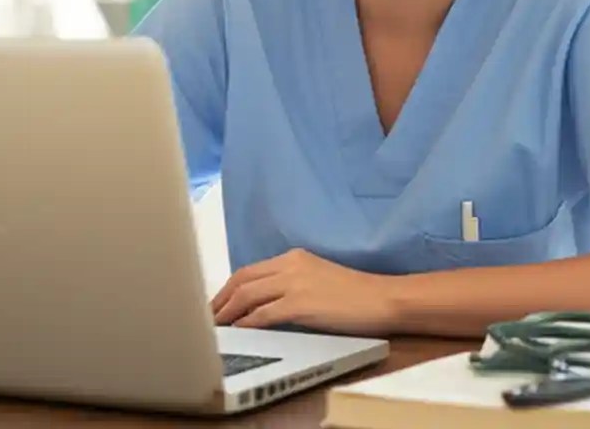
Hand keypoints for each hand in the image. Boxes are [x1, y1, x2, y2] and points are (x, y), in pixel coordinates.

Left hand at [210, 248, 397, 335]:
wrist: (382, 299)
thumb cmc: (355, 294)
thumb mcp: (317, 279)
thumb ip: (291, 285)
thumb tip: (263, 304)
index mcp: (293, 257)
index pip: (249, 270)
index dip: (227, 288)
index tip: (216, 304)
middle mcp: (290, 265)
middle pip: (242, 279)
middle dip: (220, 300)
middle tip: (207, 318)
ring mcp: (295, 283)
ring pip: (247, 295)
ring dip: (227, 313)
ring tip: (215, 328)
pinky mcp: (301, 304)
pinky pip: (263, 314)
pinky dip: (246, 323)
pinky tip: (239, 332)